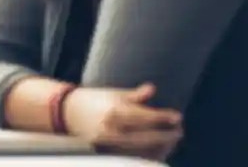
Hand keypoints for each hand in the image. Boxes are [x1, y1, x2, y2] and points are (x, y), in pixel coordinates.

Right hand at [64, 84, 182, 160]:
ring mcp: (110, 143)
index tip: (178, 116)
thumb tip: (152, 89)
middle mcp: (113, 129)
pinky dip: (147, 155)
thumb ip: (135, 95)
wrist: (68, 113)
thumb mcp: (113, 93)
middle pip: (149, 137)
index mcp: (115, 111)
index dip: (165, 118)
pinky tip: (157, 150)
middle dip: (167, 135)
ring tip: (171, 141)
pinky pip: (133, 157)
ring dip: (161, 147)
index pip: (148, 117)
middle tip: (179, 131)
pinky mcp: (107, 152)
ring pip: (143, 150)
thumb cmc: (93, 100)